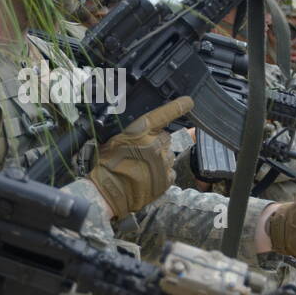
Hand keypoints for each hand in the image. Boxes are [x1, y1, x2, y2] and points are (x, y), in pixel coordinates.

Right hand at [87, 97, 193, 218]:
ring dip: (160, 158)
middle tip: (142, 153)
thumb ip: (134, 132)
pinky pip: (171, 170)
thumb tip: (144, 129)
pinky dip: (163, 173)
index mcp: (141, 131)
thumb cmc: (106, 166)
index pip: (165, 113)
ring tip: (143, 167)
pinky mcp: (166, 178)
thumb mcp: (114, 140)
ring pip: (169, 154)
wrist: (108, 192)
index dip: (179, 106)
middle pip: (166, 137)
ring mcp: (163, 161)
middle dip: (157, 142)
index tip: (188, 102)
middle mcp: (155, 144)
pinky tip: (149, 177)